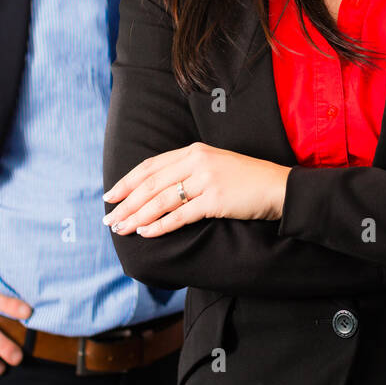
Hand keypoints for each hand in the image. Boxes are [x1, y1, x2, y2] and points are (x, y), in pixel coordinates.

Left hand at [104, 143, 290, 237]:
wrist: (277, 187)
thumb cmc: (245, 180)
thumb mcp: (214, 164)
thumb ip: (188, 170)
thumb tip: (156, 189)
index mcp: (194, 150)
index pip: (150, 166)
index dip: (127, 181)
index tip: (110, 196)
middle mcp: (197, 161)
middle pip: (151, 184)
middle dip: (125, 203)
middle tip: (108, 219)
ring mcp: (207, 180)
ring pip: (161, 201)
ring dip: (137, 217)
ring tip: (121, 229)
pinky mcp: (215, 200)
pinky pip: (180, 216)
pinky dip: (160, 226)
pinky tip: (146, 233)